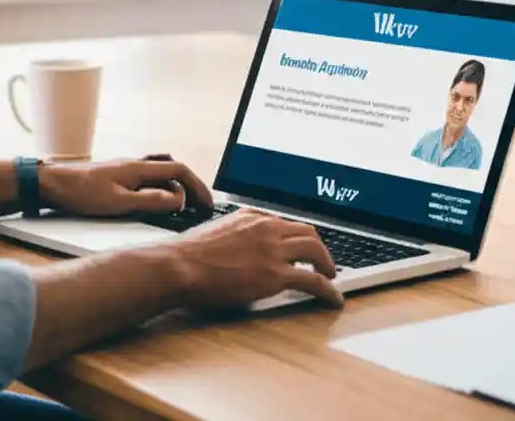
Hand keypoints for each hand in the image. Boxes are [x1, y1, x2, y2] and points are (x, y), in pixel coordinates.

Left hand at [40, 155, 212, 216]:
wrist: (50, 183)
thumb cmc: (79, 193)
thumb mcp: (118, 203)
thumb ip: (150, 201)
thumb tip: (177, 200)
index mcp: (138, 168)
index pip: (179, 170)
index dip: (196, 186)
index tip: (206, 203)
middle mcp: (134, 164)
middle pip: (172, 168)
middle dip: (190, 185)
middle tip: (199, 204)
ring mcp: (124, 168)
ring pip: (160, 171)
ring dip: (176, 184)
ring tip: (183, 202)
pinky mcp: (115, 175)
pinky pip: (147, 176)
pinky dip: (160, 186)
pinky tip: (154, 198)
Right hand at [168, 209, 343, 308]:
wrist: (181, 266)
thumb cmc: (188, 255)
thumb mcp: (214, 231)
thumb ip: (233, 234)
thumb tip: (237, 248)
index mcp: (252, 216)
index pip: (284, 223)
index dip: (295, 238)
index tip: (299, 248)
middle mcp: (267, 228)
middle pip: (307, 232)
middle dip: (318, 247)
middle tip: (322, 261)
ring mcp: (274, 251)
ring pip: (315, 250)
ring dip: (327, 264)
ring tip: (331, 276)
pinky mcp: (276, 275)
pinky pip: (313, 280)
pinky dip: (329, 289)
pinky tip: (333, 298)